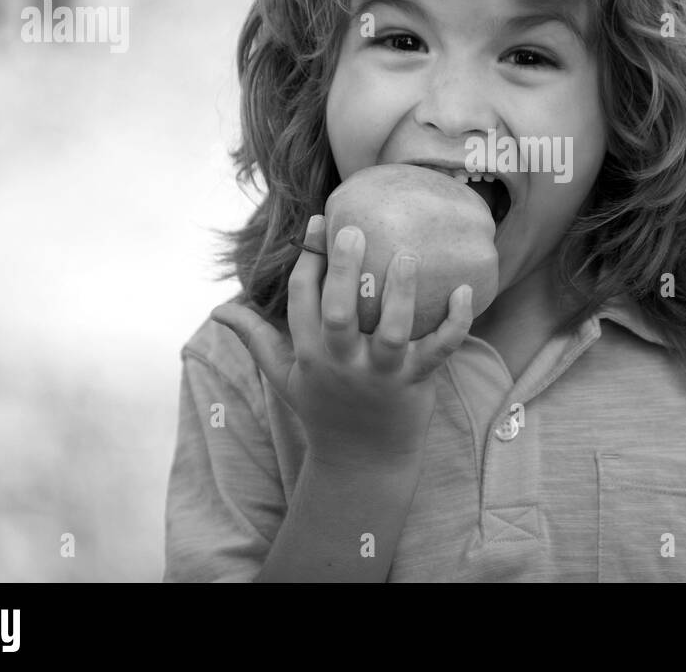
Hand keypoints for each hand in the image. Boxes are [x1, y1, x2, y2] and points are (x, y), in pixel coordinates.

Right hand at [211, 214, 474, 470]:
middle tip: (352, 229)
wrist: (362, 463)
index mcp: (309, 353)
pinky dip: (456, 322)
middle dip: (342, 270)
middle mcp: (342, 362)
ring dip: (400, 293)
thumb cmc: (322, 409)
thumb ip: (254, 339)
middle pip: (337, 313)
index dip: (308, 260)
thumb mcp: (283, 376)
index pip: (300, 300)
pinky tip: (466, 290)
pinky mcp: (416, 382)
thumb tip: (219, 311)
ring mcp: (381, 374)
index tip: (320, 222)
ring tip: (409, 254)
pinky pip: (439, 350)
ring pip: (391, 331)